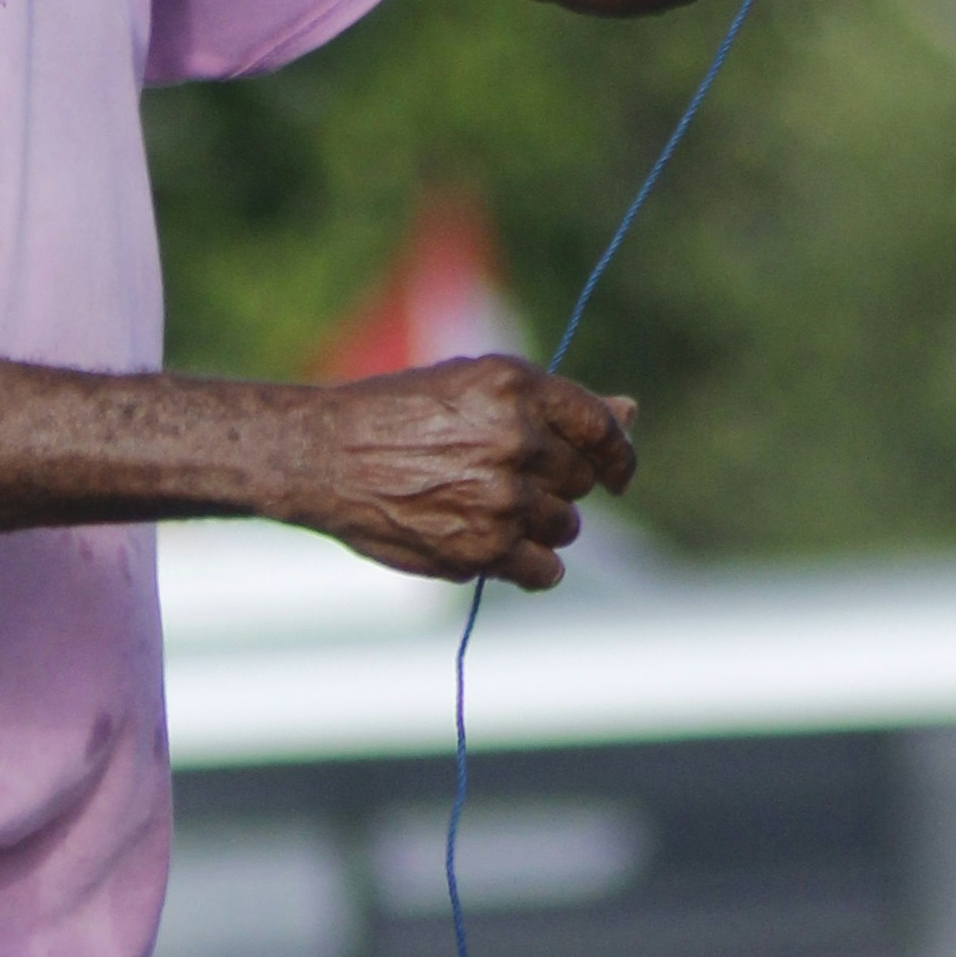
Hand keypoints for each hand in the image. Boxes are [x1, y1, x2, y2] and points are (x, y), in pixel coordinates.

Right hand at [274, 356, 637, 590]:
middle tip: (503, 481)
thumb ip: (556, 405)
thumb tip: (631, 413)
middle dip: (555, 486)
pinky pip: (543, 570)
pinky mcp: (483, 549)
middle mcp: (517, 439)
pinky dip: (529, 566)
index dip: (617, 456)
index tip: (615, 475)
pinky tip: (495, 549)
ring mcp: (502, 498)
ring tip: (484, 510)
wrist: (324, 455)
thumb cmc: (398, 414)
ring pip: (563, 527)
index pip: (601, 428)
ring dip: (538, 526)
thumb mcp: (475, 386)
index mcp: (518, 387)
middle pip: (580, 482)